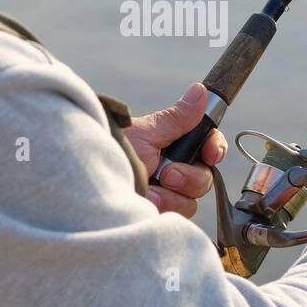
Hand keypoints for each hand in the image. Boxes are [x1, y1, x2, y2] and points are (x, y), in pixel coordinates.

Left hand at [125, 82, 228, 216]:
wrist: (92, 181)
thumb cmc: (113, 150)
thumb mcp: (147, 132)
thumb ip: (177, 117)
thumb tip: (200, 91)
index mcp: (172, 147)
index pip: (208, 147)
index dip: (214, 149)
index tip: (211, 152)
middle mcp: (172, 171)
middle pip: (205, 177)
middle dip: (189, 176)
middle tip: (167, 173)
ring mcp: (165, 195)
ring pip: (192, 200)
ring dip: (172, 194)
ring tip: (149, 189)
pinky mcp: (157, 213)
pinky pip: (176, 216)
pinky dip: (162, 207)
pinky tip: (146, 200)